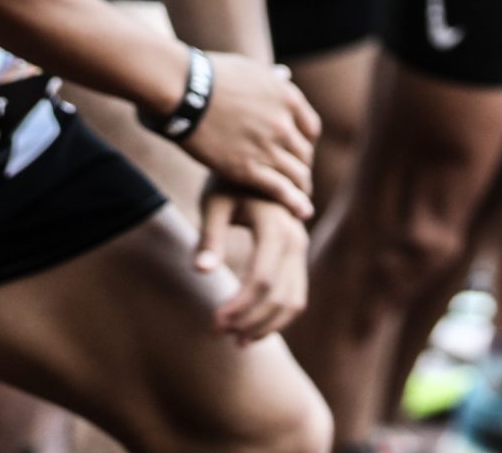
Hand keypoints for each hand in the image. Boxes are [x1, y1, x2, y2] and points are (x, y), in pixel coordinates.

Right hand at [178, 53, 318, 220]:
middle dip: (302, 168)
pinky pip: (280, 189)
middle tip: (298, 179)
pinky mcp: (247, 168)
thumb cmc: (210, 76)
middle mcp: (283, 123)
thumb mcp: (251, 69)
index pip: (311, 129)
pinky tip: (300, 213)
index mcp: (287, 98)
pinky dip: (294, 202)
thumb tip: (283, 75)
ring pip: (297, 174)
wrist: (185, 90)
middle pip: (304, 154)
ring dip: (301, 189)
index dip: (306, 143)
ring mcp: (266, 146)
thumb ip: (271, 80)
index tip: (298, 152)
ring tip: (301, 200)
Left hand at [197, 183, 308, 343]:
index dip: (240, 307)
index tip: (215, 323)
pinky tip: (252, 329)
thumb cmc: (228, 180)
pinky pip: (296, 295)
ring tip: (235, 340)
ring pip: (293, 301)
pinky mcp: (298, 256)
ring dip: (266, 326)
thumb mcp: (214, 202)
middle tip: (217, 332)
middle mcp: (295, 238)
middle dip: (250, 321)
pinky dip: (278, 318)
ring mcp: (300, 248)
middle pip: (279, 295)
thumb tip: (200, 272)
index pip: (262, 279)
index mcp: (275, 225)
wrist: (257, 162)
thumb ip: (209, 237)